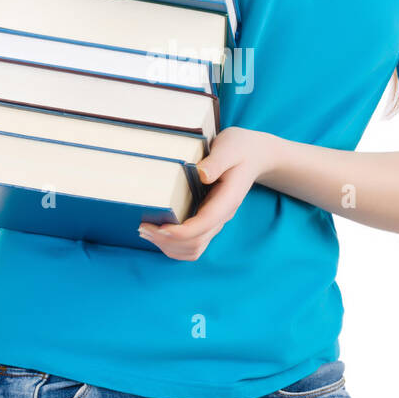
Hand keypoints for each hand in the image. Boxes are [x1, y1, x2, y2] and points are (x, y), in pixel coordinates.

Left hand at [137, 127, 279, 259]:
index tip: (157, 227)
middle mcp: (222, 215)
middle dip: (167, 240)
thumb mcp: (230, 148)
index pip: (203, 225)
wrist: (255, 155)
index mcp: (227, 200)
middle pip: (195, 242)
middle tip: (143, 227)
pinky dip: (174, 245)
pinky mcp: (209, 220)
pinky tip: (159, 234)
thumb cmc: (240, 148)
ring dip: (169, 246)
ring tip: (146, 232)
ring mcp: (216, 221)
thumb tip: (201, 174)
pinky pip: (194, 244)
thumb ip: (216, 162)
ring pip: (194, 249)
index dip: (179, 232)